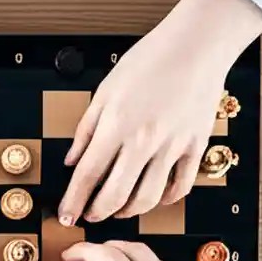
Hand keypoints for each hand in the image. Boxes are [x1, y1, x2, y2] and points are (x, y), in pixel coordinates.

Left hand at [58, 0, 261, 223]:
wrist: (196, 45)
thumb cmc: (150, 60)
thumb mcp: (106, 91)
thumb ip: (87, 129)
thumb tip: (72, 160)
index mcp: (117, 125)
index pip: (87, 175)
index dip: (73, 201)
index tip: (65, 215)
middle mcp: (144, 140)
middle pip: (115, 195)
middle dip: (97, 213)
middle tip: (90, 216)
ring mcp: (172, 146)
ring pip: (148, 198)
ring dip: (129, 211)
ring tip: (119, 210)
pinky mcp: (195, 147)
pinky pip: (181, 186)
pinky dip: (167, 200)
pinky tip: (156, 198)